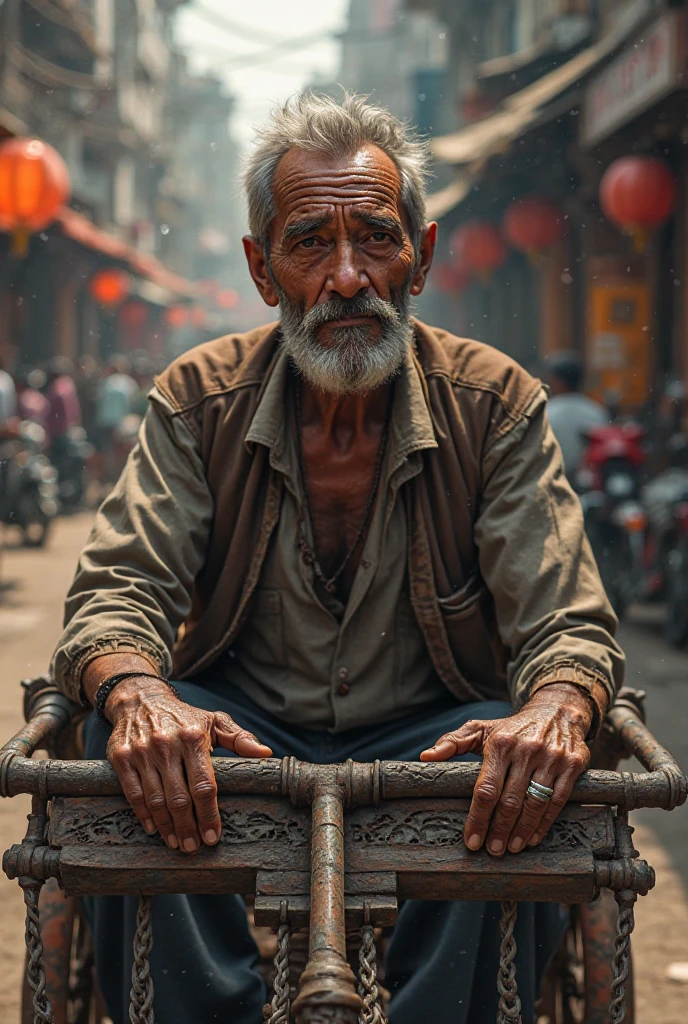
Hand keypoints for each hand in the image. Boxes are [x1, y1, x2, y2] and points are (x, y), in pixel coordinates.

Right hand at [105, 678, 271, 853]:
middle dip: (188, 828)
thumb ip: (240, 739)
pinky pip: (133, 793)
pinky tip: (154, 828)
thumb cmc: (183, 716)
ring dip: (167, 827)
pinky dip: (144, 814)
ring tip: (177, 843)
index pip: (204, 785)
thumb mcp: (214, 721)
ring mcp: (142, 752)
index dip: (209, 815)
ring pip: (156, 799)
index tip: (213, 836)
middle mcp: (166, 745)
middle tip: (194, 847)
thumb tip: (266, 754)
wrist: (140, 698)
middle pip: (179, 798)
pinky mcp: (121, 758)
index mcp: (193, 737)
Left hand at [420, 683, 592, 855]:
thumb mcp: (481, 729)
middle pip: (510, 801)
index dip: (478, 818)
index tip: (471, 841)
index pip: (486, 788)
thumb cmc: (513, 727)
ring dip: (521, 831)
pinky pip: (557, 801)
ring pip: (534, 804)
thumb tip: (426, 757)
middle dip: (499, 830)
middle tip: (492, 851)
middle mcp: (527, 750)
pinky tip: (532, 837)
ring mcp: (551, 758)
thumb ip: (453, 742)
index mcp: (501, 743)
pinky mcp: (572, 765)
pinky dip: (544, 823)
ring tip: (510, 848)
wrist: (558, 711)